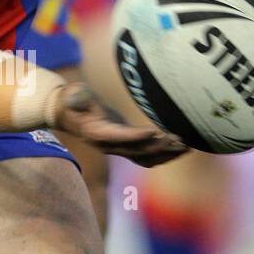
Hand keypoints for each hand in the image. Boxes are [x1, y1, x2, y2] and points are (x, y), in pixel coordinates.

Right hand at [52, 82, 186, 165]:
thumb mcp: (72, 95)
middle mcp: (109, 146)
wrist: (67, 114)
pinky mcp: (126, 147)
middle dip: (159, 146)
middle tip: (179, 139)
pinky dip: (164, 155)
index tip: (154, 131)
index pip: (118, 137)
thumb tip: (75, 97)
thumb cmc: (71, 100)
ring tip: (186, 147)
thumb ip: (76, 97)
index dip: (136, 136)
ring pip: (145, 158)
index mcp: (96, 133)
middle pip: (137, 151)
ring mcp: (118, 149)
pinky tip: (180, 149)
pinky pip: (147, 156)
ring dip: (166, 154)